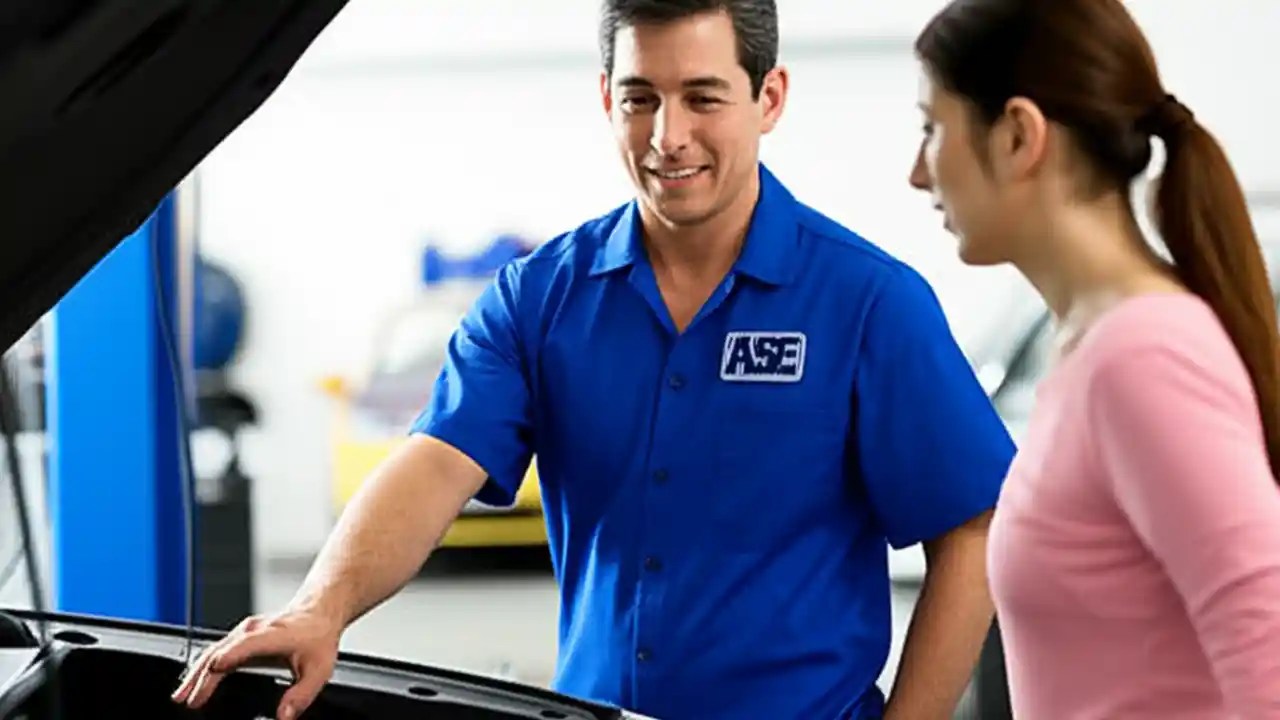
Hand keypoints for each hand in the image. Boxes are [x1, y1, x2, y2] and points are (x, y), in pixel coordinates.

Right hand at [171, 603, 342, 718]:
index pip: (247, 644)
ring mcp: (244, 632)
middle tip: (188, 699)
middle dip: (202, 675)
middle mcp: (253, 630)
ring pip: (213, 650)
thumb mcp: (319, 669)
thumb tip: (284, 716)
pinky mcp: (239, 636)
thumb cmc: (317, 636)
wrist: (317, 612)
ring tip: (182, 695)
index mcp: (273, 634)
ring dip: (196, 672)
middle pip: (221, 650)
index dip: (230, 656)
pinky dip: (202, 667)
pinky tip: (193, 682)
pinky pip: (215, 650)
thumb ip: (301, 694)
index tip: (215, 669)